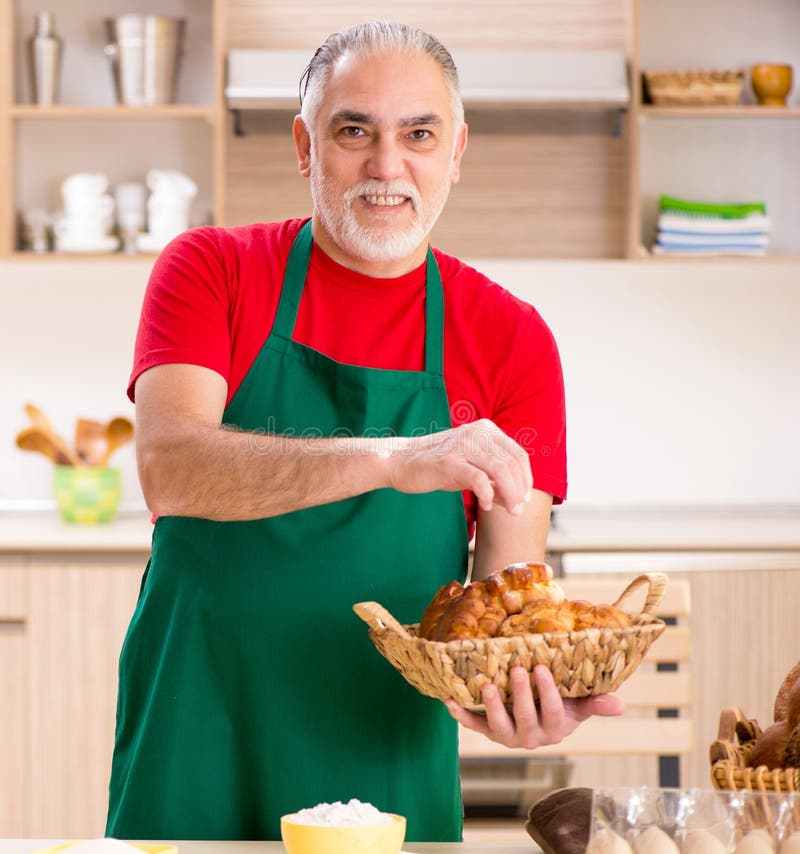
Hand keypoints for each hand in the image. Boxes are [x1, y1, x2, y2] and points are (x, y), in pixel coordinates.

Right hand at [381, 419, 531, 514]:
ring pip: (500, 470)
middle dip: (520, 491)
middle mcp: (476, 433)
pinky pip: (478, 478)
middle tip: (518, 511)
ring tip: (510, 511)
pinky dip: (487, 494)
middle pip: (512, 463)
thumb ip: (493, 479)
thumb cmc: (437, 466)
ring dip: (510, 495)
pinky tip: (486, 505)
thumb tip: (517, 500)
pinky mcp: (448, 461)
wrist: (400, 461)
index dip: (526, 479)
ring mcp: (462, 445)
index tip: (524, 499)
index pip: (518, 454)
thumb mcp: (471, 469)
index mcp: (485, 430)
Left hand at [444, 664, 624, 749]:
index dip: (547, 693)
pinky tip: (449, 700)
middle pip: (525, 718)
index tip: (541, 668)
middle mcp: (530, 737)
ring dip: (491, 707)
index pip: (553, 712)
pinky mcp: (488, 730)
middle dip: (520, 695)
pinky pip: (473, 725)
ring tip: (487, 685)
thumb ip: (596, 704)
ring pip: (498, 727)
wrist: (536, 715)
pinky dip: (460, 715)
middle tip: (517, 670)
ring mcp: (507, 735)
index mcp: (555, 729)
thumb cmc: (560, 704)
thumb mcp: (579, 704)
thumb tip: (620, 705)